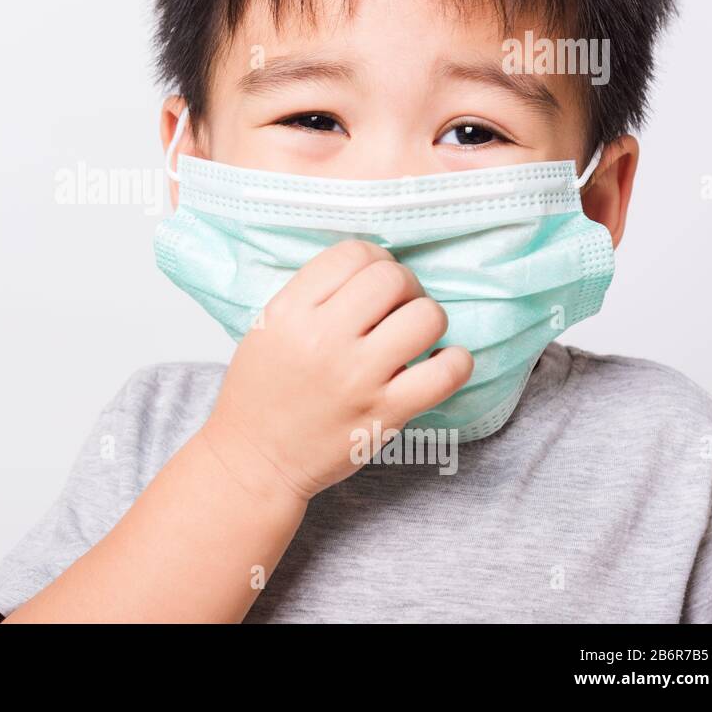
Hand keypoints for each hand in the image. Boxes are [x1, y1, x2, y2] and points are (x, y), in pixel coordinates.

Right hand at [201, 239, 473, 504]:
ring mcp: (357, 377)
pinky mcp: (385, 413)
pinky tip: (442, 361)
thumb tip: (373, 268)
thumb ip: (312, 294)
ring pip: (426, 316)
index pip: (353, 253)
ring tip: (413, 334)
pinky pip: (445, 374)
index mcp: (289, 312)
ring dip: (427, 318)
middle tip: (397, 306)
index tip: (374, 279)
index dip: (374, 258)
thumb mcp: (269, 326)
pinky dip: (455, 361)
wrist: (255, 458)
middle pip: (392, 277)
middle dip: (404, 285)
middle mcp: (324, 339)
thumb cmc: (261, 391)